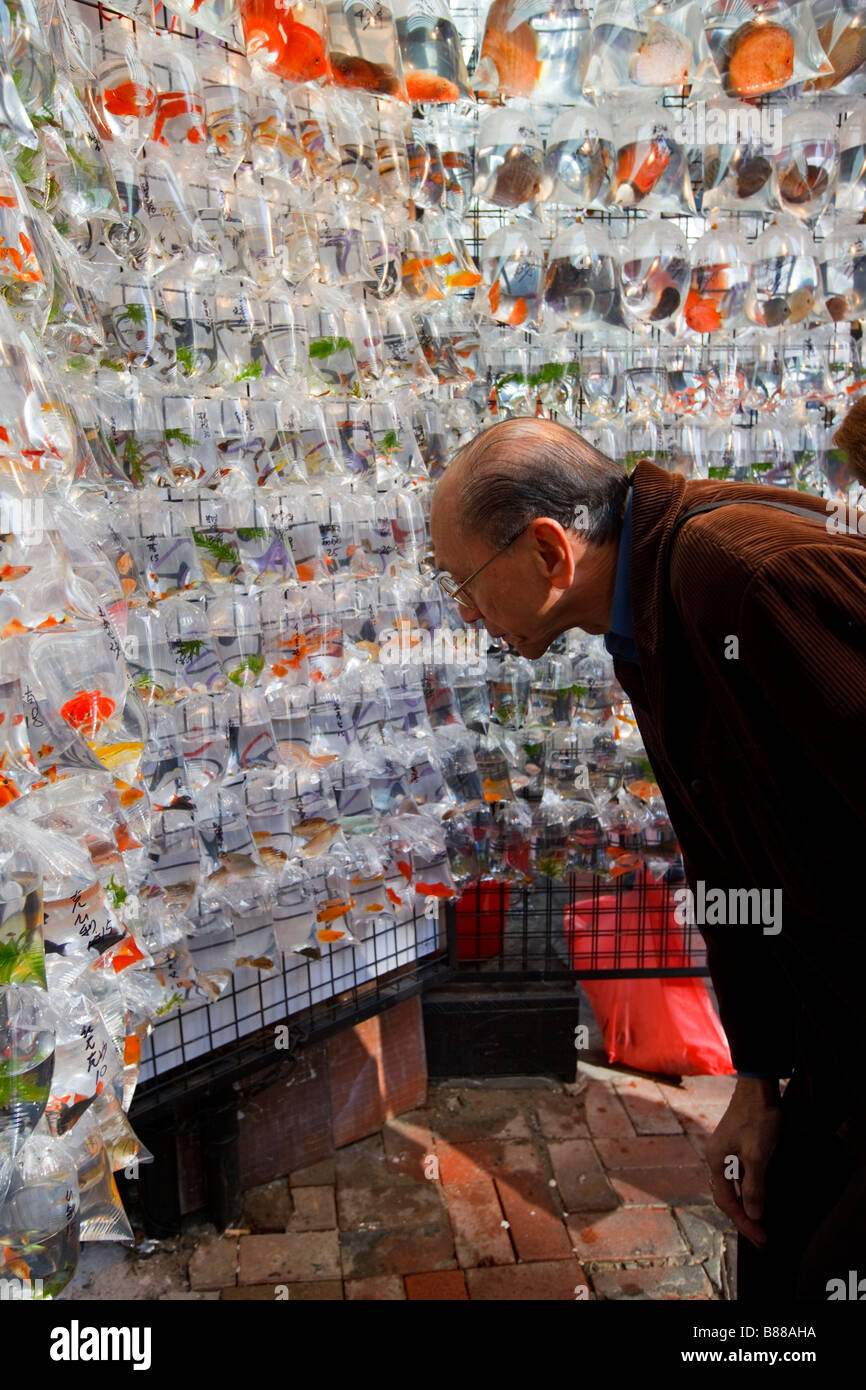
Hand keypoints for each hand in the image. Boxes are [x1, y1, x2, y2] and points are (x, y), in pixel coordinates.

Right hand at [705, 1077, 782, 1249]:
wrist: (758, 1086)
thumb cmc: (757, 1119)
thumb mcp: (758, 1156)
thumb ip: (753, 1187)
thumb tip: (753, 1214)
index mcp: (716, 1161)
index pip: (727, 1202)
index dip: (745, 1223)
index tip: (761, 1239)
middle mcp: (716, 1157)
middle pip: (726, 1196)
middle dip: (743, 1218)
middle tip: (761, 1238)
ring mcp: (724, 1150)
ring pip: (732, 1186)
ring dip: (745, 1206)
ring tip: (759, 1223)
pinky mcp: (735, 1145)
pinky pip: (738, 1176)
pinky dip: (747, 1191)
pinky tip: (757, 1196)